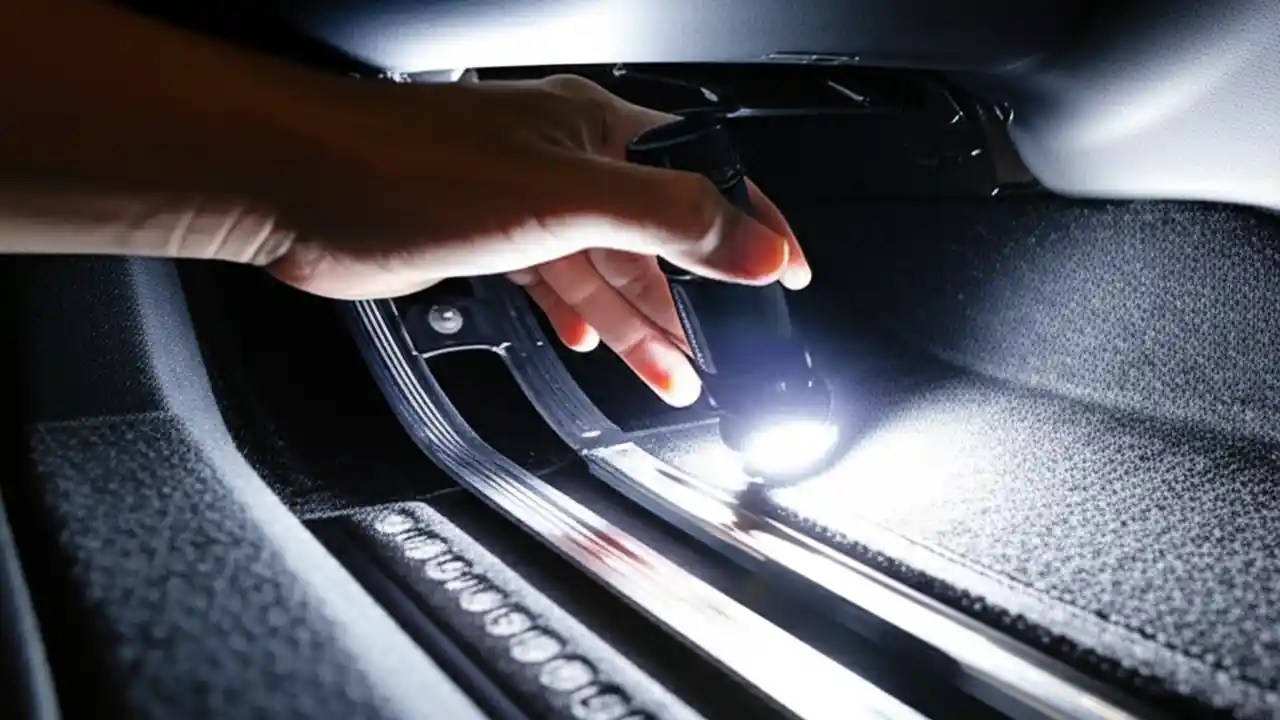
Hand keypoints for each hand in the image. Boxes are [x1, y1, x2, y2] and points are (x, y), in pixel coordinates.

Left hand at [267, 74, 810, 405]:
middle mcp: (564, 162)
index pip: (702, 174)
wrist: (297, 186)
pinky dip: (575, 313)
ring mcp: (523, 202)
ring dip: (635, 324)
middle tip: (720, 354)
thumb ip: (670, 219)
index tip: (786, 268)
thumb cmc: (409, 168)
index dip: (751, 223)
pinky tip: (585, 341)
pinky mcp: (483, 239)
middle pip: (652, 237)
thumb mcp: (566, 197)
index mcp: (598, 132)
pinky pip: (551, 281)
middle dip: (688, 301)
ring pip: (601, 269)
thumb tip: (755, 245)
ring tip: (670, 377)